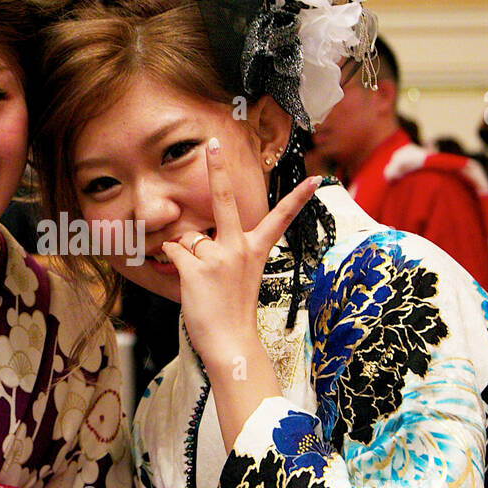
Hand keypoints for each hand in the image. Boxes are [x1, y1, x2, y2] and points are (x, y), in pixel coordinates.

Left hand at [160, 137, 321, 372]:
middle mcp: (239, 248)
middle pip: (225, 200)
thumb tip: (189, 238)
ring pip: (189, 238)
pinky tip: (188, 282)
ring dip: (188, 255)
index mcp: (256, 250)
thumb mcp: (239, 277)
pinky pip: (174, 252)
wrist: (231, 344)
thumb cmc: (234, 313)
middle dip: (217, 169)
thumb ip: (221, 252)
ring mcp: (217, 257)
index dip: (298, 198)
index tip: (315, 178)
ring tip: (202, 282)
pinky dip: (172, 263)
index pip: (280, 219)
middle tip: (212, 144)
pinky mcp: (196, 270)